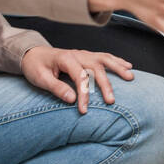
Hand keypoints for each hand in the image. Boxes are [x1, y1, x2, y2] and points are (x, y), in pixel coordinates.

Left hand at [20, 46, 134, 113]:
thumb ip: (56, 88)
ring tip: (130, 77)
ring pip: (104, 60)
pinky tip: (128, 65)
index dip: (84, 94)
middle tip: (111, 100)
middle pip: (96, 68)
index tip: (84, 110)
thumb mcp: (40, 78)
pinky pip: (105, 57)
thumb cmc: (36, 66)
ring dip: (118, 68)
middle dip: (105, 84)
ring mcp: (84, 54)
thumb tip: (72, 99)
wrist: (32, 54)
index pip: (80, 77)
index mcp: (66, 59)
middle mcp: (78, 54)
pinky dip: (117, 61)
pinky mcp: (87, 56)